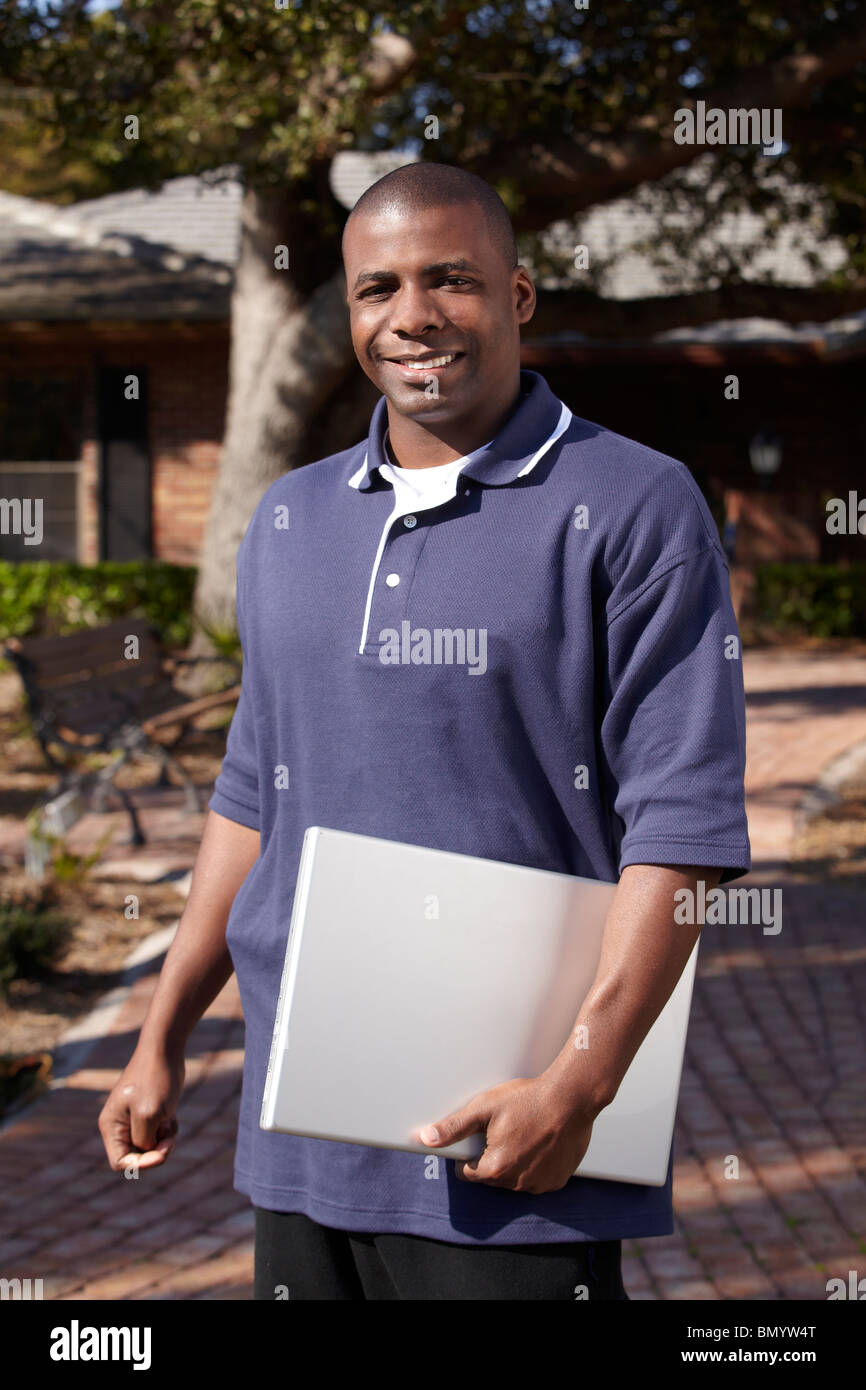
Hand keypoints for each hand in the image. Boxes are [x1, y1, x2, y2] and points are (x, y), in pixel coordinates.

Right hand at [98, 1049, 184, 1174]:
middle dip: (156, 1151)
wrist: (164, 1050)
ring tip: (170, 1119)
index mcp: (111, 1126)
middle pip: (137, 1156)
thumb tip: (146, 1151)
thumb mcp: (149, 1115)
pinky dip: (167, 1130)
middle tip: (171, 1138)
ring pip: (149, 1146)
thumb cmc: (155, 1079)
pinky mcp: (148, 1113)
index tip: (161, 1153)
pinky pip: (157, 1134)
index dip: (141, 1164)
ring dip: (164, 1140)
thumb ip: (144, 1140)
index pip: (121, 1162)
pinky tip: (172, 1115)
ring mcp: (133, 1119)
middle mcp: (119, 1125)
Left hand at [418, 1074, 595, 1193]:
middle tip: (503, 1129)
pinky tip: (540, 1142)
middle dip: (492, 1156)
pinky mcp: (557, 1180)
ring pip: (514, 1178)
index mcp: (495, 1168)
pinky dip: (536, 1165)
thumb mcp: (485, 1108)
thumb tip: (426, 1138)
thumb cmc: (529, 1100)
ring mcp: (539, 1184)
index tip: (478, 1138)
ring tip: (524, 1133)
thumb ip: (454, 1127)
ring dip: (514, 1162)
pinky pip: (537, 1178)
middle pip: (491, 1176)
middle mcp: (517, 1183)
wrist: (571, 1098)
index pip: (467, 1173)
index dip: (468, 1154)